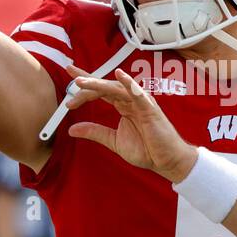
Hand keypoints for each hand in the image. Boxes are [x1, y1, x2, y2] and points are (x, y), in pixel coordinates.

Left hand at [63, 67, 197, 180]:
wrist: (166, 161)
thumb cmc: (147, 149)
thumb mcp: (114, 140)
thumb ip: (95, 132)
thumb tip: (72, 129)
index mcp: (123, 105)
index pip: (101, 91)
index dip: (86, 84)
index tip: (70, 78)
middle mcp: (131, 100)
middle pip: (106, 86)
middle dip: (88, 82)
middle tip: (72, 79)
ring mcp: (141, 102)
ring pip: (117, 87)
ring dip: (98, 83)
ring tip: (82, 82)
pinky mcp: (150, 109)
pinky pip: (138, 94)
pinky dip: (129, 83)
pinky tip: (120, 76)